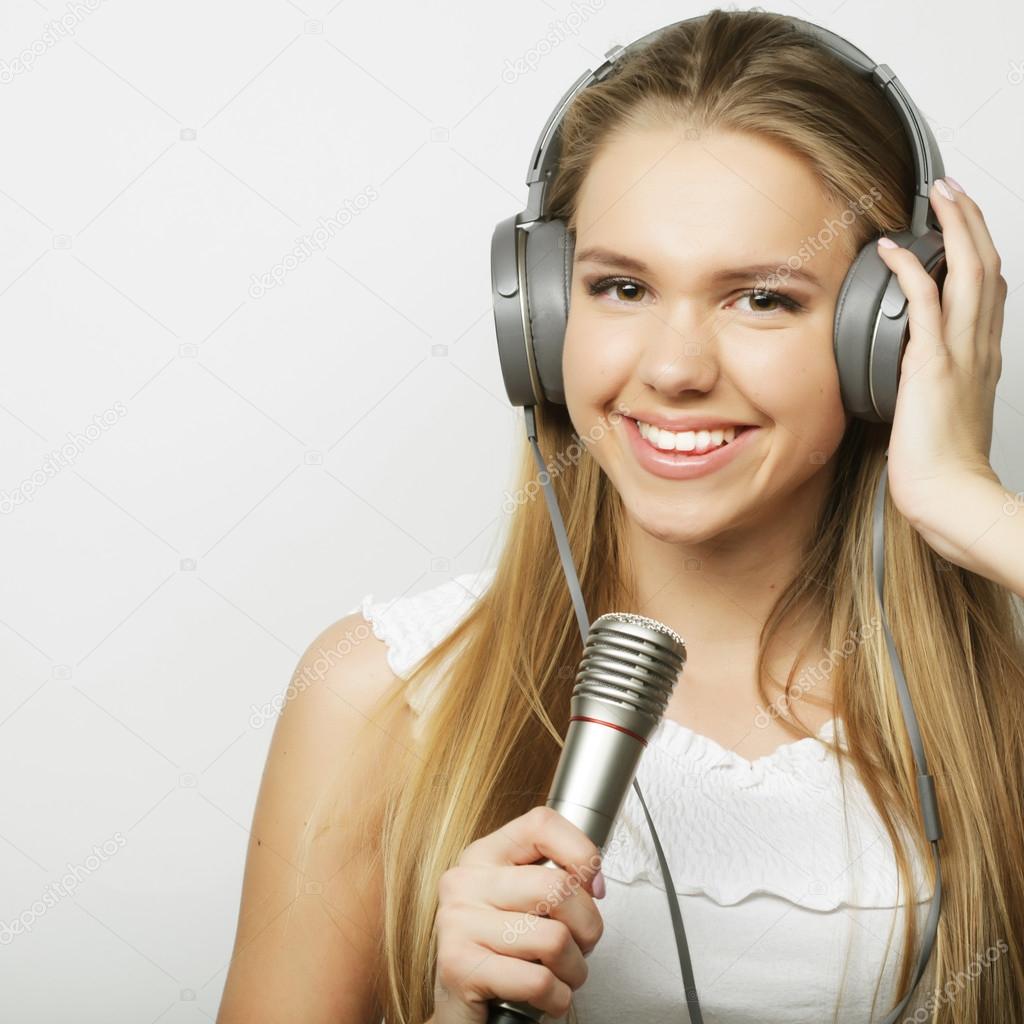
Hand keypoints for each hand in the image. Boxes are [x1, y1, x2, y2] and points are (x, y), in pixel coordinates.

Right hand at [432, 805, 605, 1022]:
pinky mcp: (459, 966)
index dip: (582, 852)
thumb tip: (594, 884)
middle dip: (588, 926)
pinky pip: (538, 980)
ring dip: (574, 969)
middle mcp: (466, 881)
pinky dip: (557, 997)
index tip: (593, 887)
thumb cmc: (502, 952)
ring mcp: (458, 922)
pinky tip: (546, 996)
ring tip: (561, 974)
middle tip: (582, 945)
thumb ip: (554, 879)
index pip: (541, 824)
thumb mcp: (522, 902)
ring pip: (554, 939)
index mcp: (484, 855)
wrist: (460, 1008)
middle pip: (557, 886)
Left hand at [875, 176, 1007, 548]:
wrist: (949, 493)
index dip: (979, 250)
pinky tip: (892, 249)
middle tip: (951, 191)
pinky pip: (924, 302)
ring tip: (936, 197)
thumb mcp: (943, 412)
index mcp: (982, 357)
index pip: (989, 289)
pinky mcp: (933, 363)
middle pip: (986, 265)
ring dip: (952, 226)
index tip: (962, 225)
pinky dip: (910, 269)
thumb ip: (934, 382)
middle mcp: (979, 346)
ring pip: (968, 271)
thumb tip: (910, 372)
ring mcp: (960, 351)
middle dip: (970, 221)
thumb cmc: (942, 464)